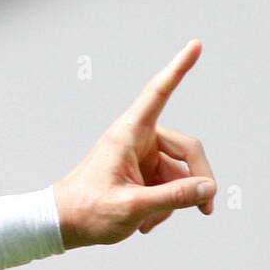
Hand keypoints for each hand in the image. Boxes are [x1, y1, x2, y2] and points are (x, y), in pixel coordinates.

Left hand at [53, 40, 215, 248]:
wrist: (61, 225)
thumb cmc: (87, 211)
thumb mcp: (132, 207)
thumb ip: (173, 197)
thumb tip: (208, 189)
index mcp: (128, 134)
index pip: (158, 94)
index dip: (178, 69)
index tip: (195, 44)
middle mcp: (137, 139)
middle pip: (187, 149)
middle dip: (198, 180)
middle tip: (206, 210)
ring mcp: (140, 155)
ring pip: (179, 172)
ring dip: (174, 200)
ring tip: (150, 222)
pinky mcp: (141, 171)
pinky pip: (169, 184)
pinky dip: (164, 205)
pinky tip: (146, 223)